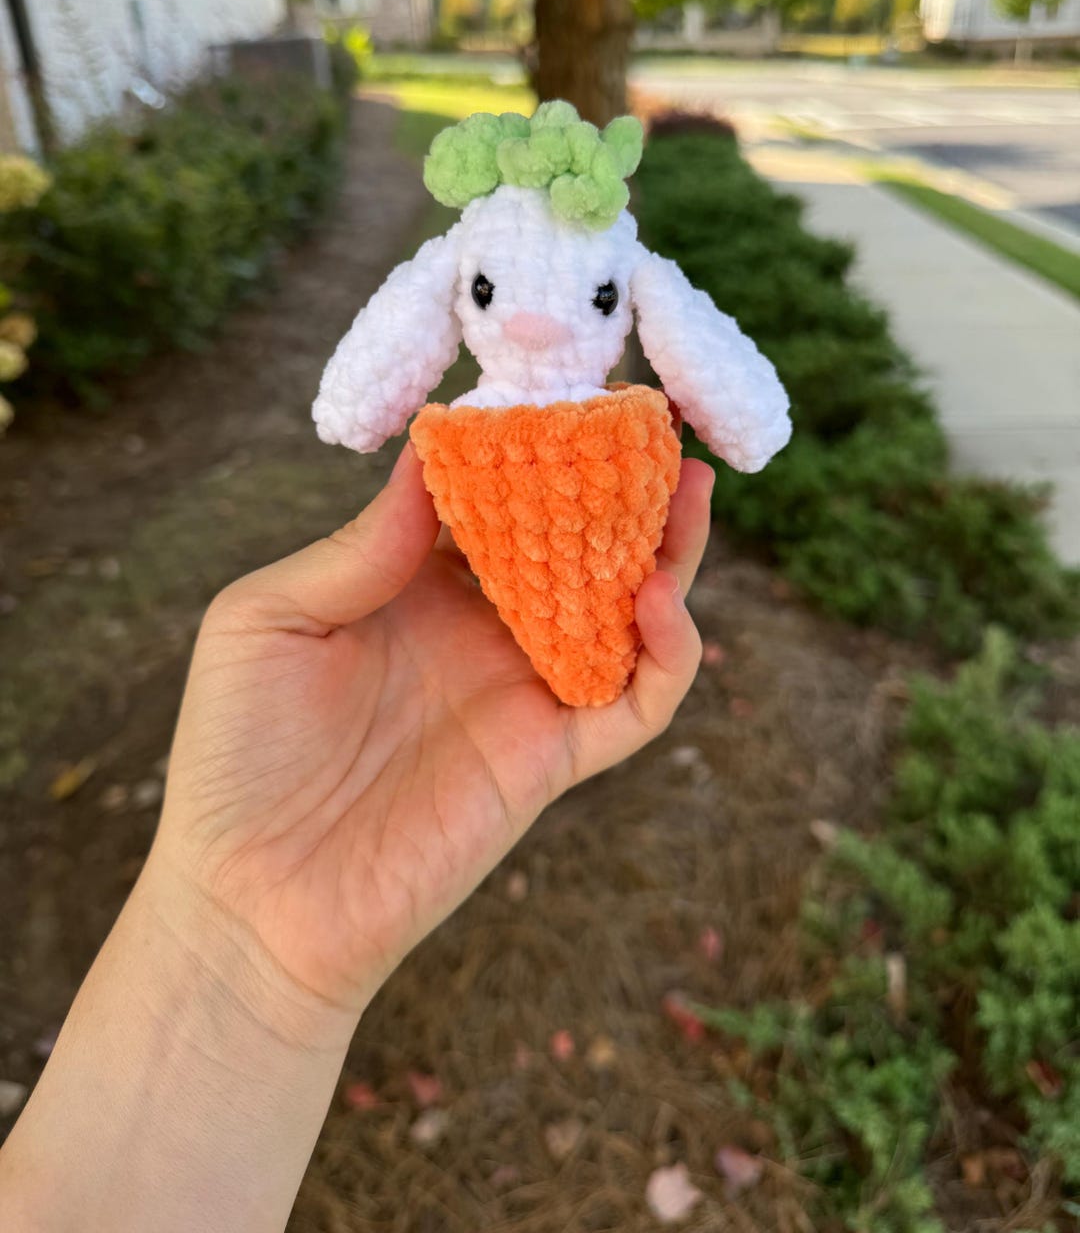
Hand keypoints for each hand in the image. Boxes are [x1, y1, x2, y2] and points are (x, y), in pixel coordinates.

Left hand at [152, 443, 712, 1029]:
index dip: (533, 446)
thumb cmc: (236, 756)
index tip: (567, 387)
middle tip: (660, 423)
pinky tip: (658, 600)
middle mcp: (481, 628)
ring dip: (667, 550)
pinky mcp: (552, 758)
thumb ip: (359, 544)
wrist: (249, 900)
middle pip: (576, 542)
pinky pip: (638, 699)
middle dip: (621, 485)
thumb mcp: (268, 621)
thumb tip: (431, 453)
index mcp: (414, 584)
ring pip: (626, 610)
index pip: (495, 499)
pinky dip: (670, 652)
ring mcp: (523, 692)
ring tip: (689, 487)